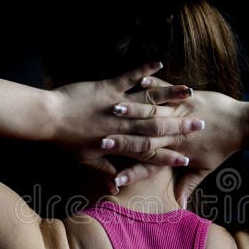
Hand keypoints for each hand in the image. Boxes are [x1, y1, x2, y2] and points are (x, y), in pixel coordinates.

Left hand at [48, 62, 204, 181]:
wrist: (46, 119)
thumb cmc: (63, 141)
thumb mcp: (85, 160)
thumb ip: (104, 171)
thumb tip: (115, 187)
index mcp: (119, 144)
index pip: (150, 154)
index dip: (169, 156)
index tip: (187, 158)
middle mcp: (124, 126)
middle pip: (158, 127)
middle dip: (181, 126)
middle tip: (202, 124)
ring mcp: (118, 104)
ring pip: (149, 101)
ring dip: (171, 95)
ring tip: (191, 92)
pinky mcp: (108, 87)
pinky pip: (130, 76)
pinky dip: (145, 69)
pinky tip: (160, 62)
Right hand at [108, 76, 248, 204]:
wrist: (243, 124)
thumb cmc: (223, 147)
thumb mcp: (205, 169)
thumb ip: (188, 186)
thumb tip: (180, 206)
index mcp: (176, 152)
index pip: (149, 165)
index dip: (132, 174)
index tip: (114, 182)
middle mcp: (175, 134)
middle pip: (144, 138)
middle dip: (123, 140)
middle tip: (102, 143)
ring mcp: (180, 113)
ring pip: (152, 112)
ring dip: (132, 110)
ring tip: (113, 109)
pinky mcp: (187, 97)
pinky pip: (165, 90)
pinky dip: (152, 85)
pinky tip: (137, 82)